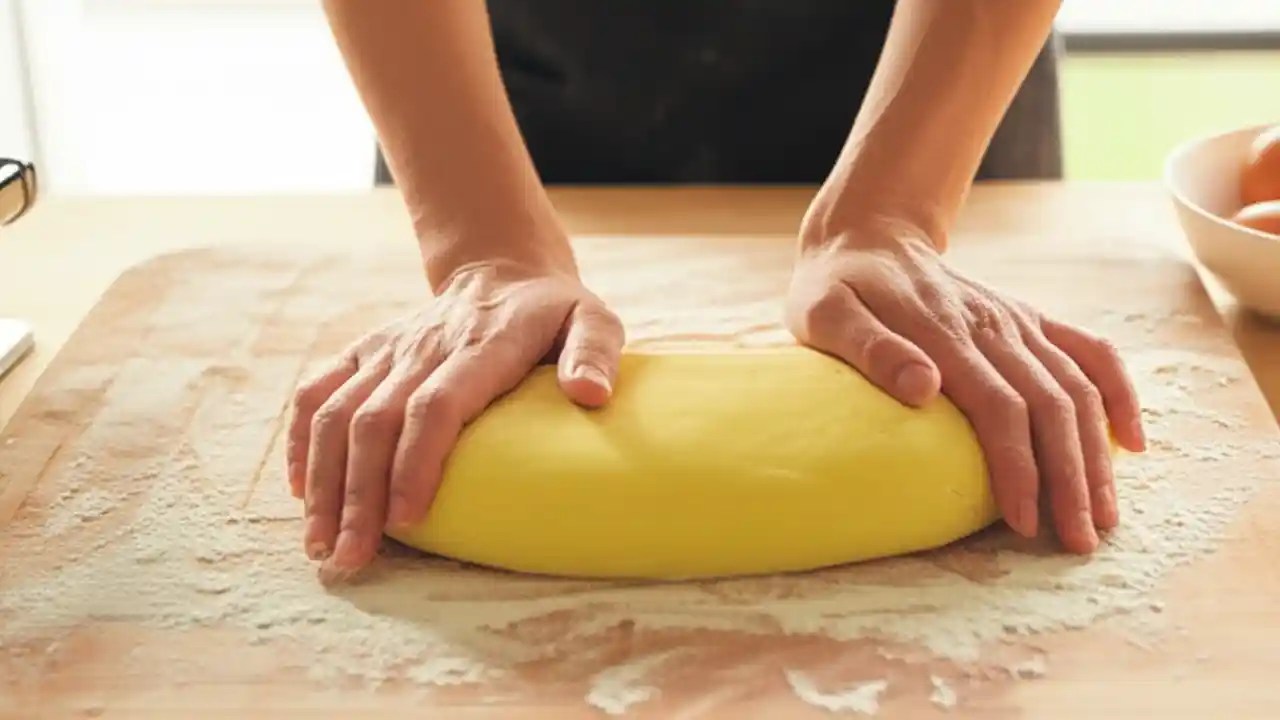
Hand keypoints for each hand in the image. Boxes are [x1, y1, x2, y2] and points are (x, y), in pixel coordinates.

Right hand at [285, 260, 623, 581]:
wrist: (502, 270)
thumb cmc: (554, 313)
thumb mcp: (594, 320)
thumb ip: (595, 352)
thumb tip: (591, 395)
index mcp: (482, 345)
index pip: (436, 405)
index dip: (416, 462)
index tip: (407, 519)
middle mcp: (424, 347)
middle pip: (376, 421)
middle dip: (359, 493)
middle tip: (353, 557)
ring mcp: (388, 350)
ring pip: (336, 413)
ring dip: (324, 482)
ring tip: (322, 544)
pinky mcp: (364, 351)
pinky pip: (316, 391)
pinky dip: (301, 440)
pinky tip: (301, 491)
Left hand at [786, 219, 1144, 552]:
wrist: (869, 239)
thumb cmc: (837, 288)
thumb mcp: (826, 314)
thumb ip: (870, 350)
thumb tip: (922, 389)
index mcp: (945, 333)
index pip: (999, 408)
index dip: (1018, 467)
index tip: (1025, 522)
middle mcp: (994, 327)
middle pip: (1051, 407)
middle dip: (1070, 479)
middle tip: (1079, 542)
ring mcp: (1017, 322)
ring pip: (1078, 390)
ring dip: (1096, 455)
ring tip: (1103, 517)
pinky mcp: (1029, 320)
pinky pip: (1091, 352)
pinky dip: (1119, 395)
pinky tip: (1132, 442)